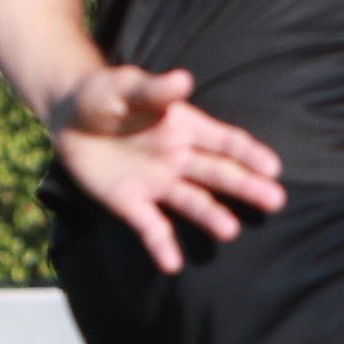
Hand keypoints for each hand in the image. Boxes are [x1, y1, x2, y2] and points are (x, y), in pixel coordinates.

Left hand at [50, 66, 284, 273]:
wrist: (69, 119)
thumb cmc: (105, 96)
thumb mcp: (124, 85)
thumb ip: (154, 89)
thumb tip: (184, 79)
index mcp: (186, 129)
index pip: (225, 142)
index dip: (250, 154)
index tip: (273, 167)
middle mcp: (180, 160)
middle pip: (219, 174)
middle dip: (246, 187)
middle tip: (275, 201)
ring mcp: (158, 183)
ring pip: (192, 201)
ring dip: (211, 217)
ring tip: (229, 231)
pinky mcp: (131, 203)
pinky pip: (151, 226)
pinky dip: (162, 245)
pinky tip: (172, 264)